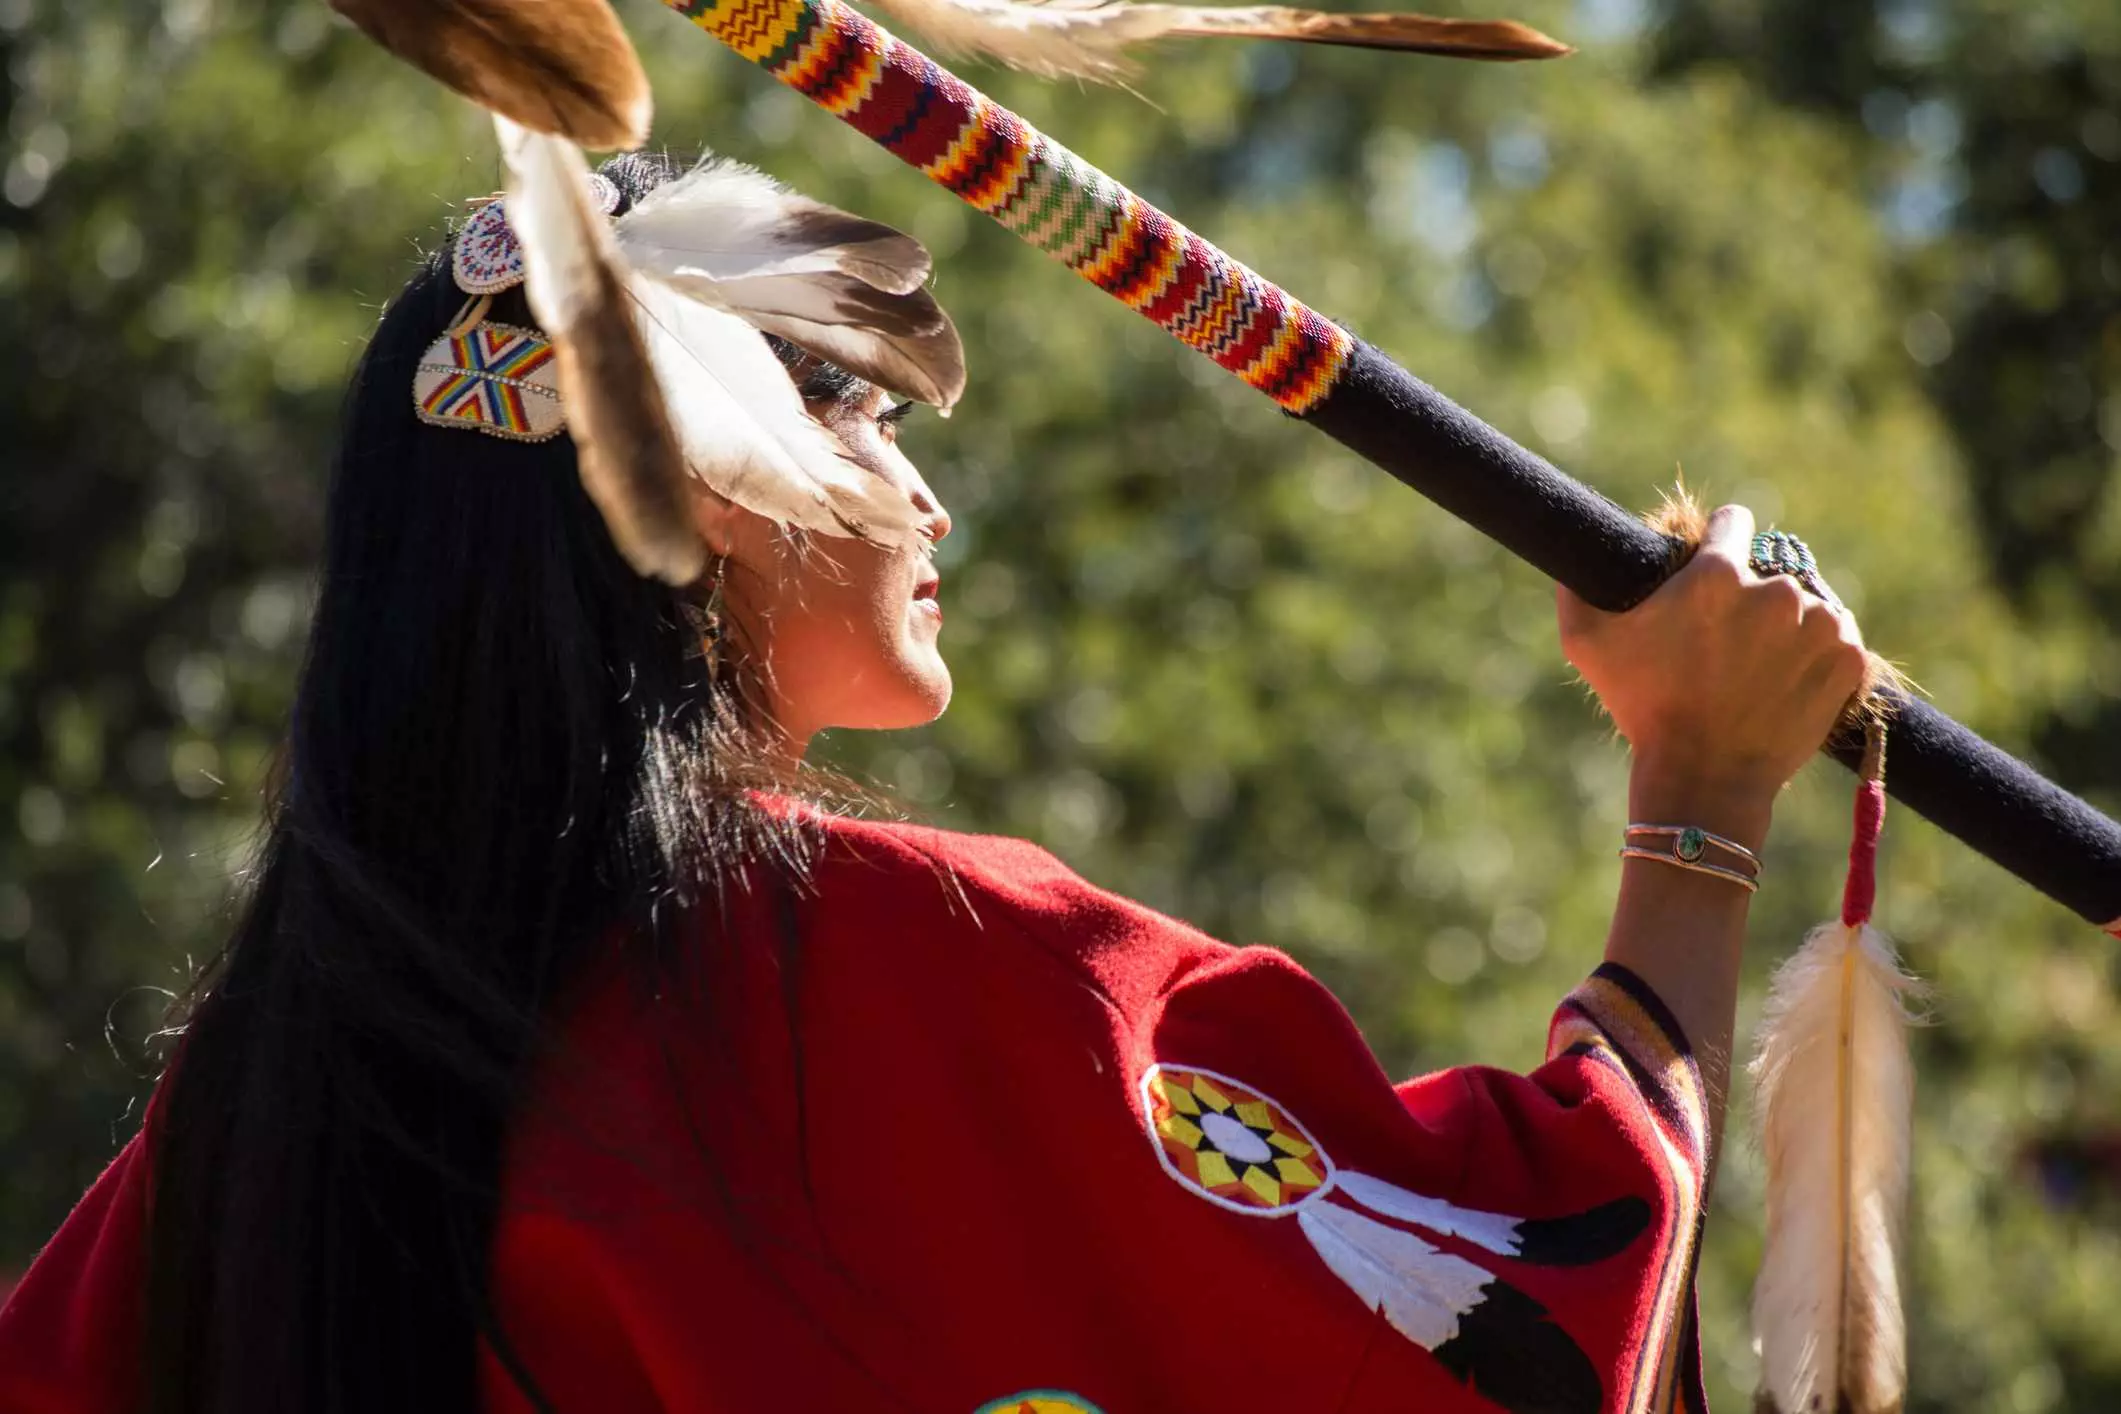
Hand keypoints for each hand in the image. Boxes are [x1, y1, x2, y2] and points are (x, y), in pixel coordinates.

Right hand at [1557, 504, 1868, 844]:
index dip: (1717, 544)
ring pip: (1807, 602)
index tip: (1710, 572)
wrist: (1704, 778)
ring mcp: (1821, 625)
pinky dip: (1817, 651)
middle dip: (1749, 593)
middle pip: (1769, 568)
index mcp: (1720, 573)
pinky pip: (1836, 636)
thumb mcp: (1586, 643)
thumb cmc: (1642, 707)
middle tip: (1724, 640)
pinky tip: (1785, 677)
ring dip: (1786, 622)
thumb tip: (1571, 556)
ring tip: (1754, 665)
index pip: (1734, 521)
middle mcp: (1778, 589)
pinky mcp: (1848, 659)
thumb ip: (1575, 586)